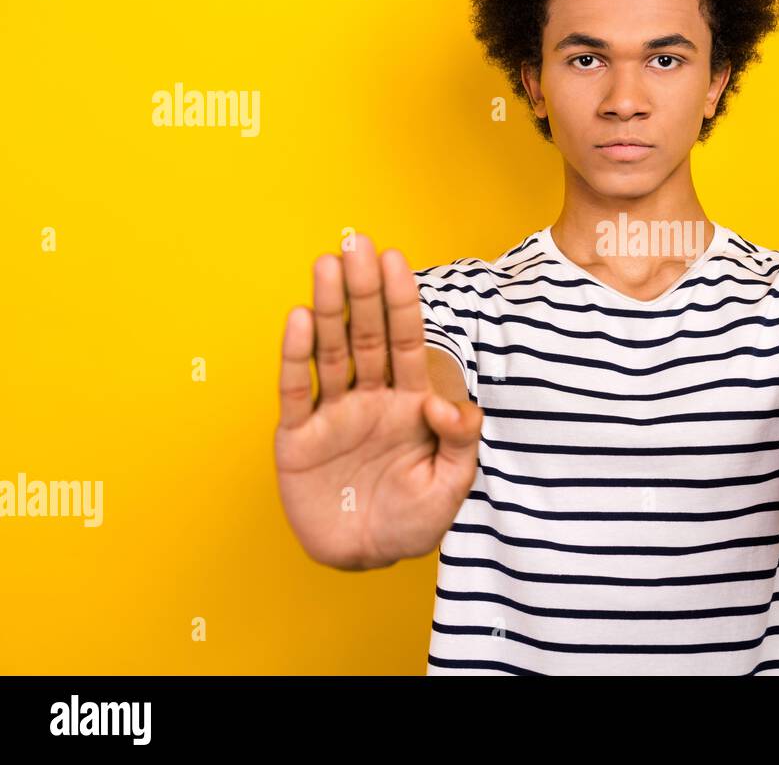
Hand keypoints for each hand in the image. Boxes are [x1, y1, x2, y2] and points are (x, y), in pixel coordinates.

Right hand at [274, 233, 481, 569]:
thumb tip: (448, 401)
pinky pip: (297, 389)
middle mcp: (370, 398)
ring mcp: (333, 413)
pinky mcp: (298, 436)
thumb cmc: (411, 522)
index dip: (401, 301)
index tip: (396, 260)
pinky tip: (300, 319)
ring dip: (329, 308)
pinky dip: (296, 355)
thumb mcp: (450, 485)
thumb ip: (460, 441)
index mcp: (410, 402)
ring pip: (331, 351)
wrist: (365, 558)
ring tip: (326, 264)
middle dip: (363, 290)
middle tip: (356, 243)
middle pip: (366, 334)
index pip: (406, 341)